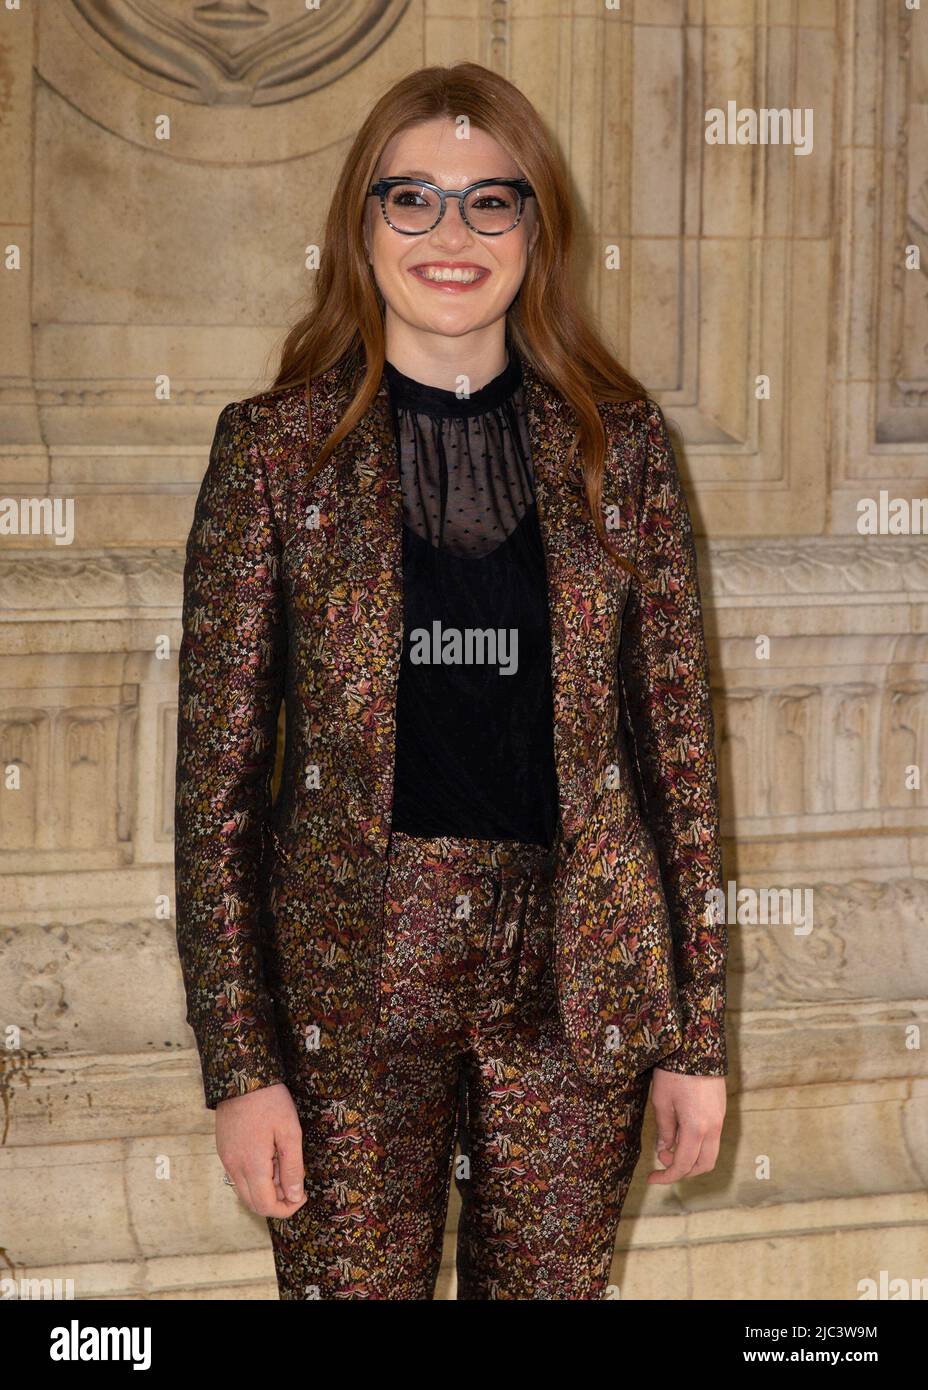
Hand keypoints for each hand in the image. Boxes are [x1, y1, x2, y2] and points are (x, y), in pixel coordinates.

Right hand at [215, 1082, 307, 1217]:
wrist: (243, 1077)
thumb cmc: (270, 1102)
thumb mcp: (290, 1132)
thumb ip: (293, 1168)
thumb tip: (295, 1196)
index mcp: (252, 1165)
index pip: (266, 1206)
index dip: (287, 1209)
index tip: (303, 1195)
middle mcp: (235, 1167)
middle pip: (254, 1204)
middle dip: (277, 1202)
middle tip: (295, 1184)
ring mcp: (227, 1160)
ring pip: (245, 1192)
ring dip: (265, 1191)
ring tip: (282, 1168)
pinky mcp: (224, 1151)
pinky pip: (238, 1177)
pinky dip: (255, 1179)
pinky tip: (268, 1160)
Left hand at [646, 1069, 725, 1183]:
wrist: (695, 1045)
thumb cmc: (674, 1072)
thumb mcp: (662, 1102)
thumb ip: (665, 1130)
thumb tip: (664, 1149)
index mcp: (696, 1129)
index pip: (683, 1164)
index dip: (667, 1176)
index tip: (652, 1178)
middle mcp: (713, 1128)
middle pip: (703, 1165)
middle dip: (682, 1170)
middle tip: (662, 1161)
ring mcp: (720, 1118)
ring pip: (710, 1152)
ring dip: (691, 1157)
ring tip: (670, 1145)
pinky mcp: (720, 1110)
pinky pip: (712, 1137)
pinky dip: (697, 1144)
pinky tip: (681, 1132)